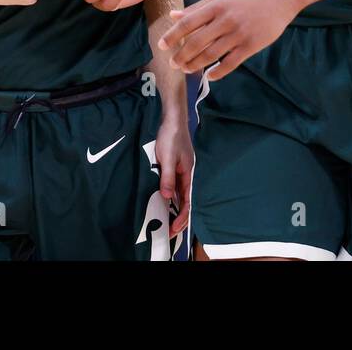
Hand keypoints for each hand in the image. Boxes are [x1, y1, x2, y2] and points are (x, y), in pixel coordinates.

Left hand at [154, 112, 193, 237]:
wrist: (172, 119)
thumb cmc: (171, 137)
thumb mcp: (167, 158)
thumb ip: (167, 177)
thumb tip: (167, 197)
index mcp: (188, 174)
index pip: (187, 201)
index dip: (182, 217)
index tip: (174, 229)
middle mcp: (186, 175)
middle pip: (184, 201)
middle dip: (178, 218)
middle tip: (169, 232)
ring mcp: (180, 171)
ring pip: (179, 195)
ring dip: (173, 209)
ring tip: (165, 222)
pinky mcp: (173, 167)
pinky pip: (173, 186)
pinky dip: (169, 197)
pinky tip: (163, 202)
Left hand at [157, 0, 300, 80]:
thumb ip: (197, 7)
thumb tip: (173, 16)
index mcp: (216, 5)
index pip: (187, 23)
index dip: (172, 36)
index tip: (161, 46)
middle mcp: (225, 20)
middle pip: (196, 42)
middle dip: (181, 55)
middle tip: (173, 64)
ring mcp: (238, 33)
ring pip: (211, 54)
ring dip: (195, 65)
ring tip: (186, 70)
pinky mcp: (251, 45)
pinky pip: (230, 63)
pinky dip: (217, 72)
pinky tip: (209, 76)